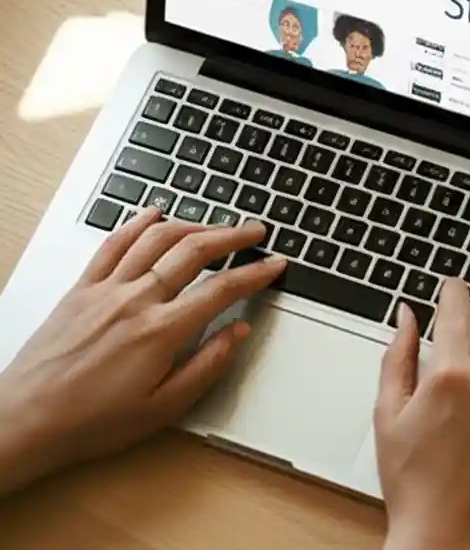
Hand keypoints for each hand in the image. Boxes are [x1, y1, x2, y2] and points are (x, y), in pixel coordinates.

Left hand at [0, 208, 285, 493]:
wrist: (26, 420)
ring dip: (193, 224)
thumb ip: (207, 365)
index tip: (275, 265)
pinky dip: (137, 222)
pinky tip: (154, 214)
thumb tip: (237, 332)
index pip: (222, 289)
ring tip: (216, 225)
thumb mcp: (164, 408)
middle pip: (194, 251)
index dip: (256, 273)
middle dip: (232, 236)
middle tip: (255, 231)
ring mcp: (105, 290)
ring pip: (157, 238)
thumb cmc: (91, 422)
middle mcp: (135, 301)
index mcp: (161, 332)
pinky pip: (113, 243)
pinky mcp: (81, 289)